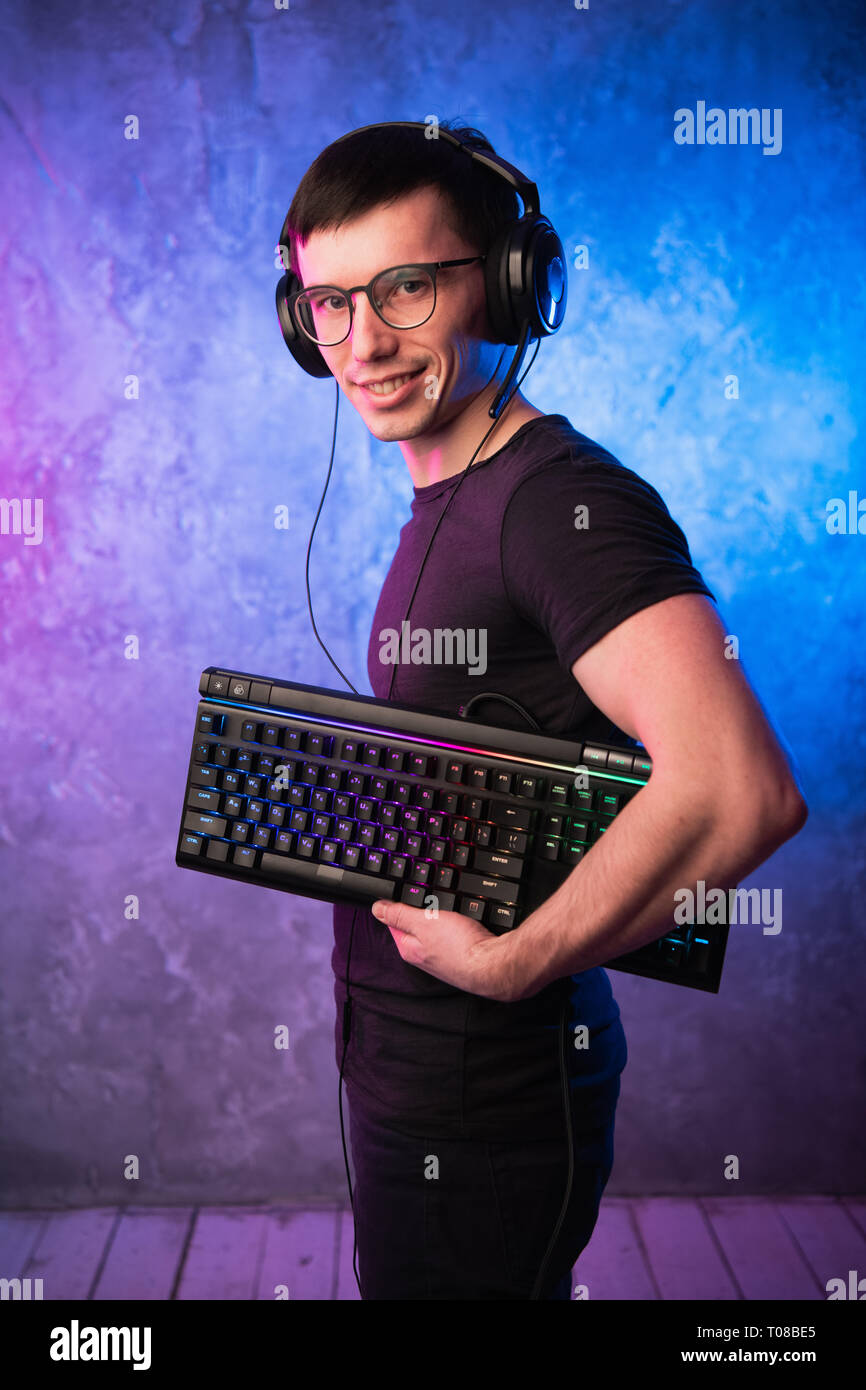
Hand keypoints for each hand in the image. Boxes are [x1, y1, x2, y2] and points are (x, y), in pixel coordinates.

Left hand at [370, 897, 511, 1000]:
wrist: (494, 966)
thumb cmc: (459, 947)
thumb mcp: (424, 922)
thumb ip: (399, 914)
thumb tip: (376, 908)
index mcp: (408, 947)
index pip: (394, 920)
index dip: (401, 902)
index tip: (410, 891)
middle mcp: (423, 956)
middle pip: (417, 923)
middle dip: (426, 908)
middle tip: (437, 900)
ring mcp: (443, 957)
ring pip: (438, 927)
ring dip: (444, 915)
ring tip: (455, 911)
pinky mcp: (462, 956)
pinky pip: (455, 934)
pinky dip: (459, 924)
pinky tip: (467, 921)